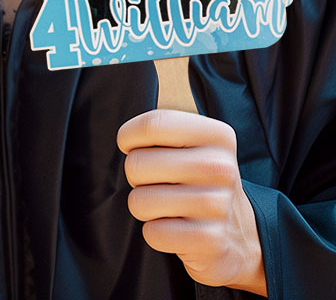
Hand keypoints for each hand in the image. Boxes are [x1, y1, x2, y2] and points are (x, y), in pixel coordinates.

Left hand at [117, 111, 265, 295]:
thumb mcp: (191, 144)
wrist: (241, 236)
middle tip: (157, 183)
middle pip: (137, 164)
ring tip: (168, 207)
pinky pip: (153, 233)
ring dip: (145, 207)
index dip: (129, 137)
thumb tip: (126, 139)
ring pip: (139, 201)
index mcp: (217, 136)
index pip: (151, 125)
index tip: (133, 146)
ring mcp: (218, 206)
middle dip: (136, 176)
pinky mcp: (211, 242)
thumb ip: (159, 132)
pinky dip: (156, 233)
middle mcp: (221, 168)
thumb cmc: (199, 181)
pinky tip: (177, 229)